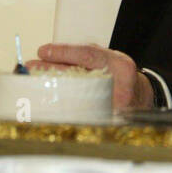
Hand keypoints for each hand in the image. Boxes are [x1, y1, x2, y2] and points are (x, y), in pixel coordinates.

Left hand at [32, 43, 154, 110]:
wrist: (141, 98)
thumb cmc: (118, 76)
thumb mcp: (106, 60)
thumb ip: (83, 57)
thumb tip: (47, 55)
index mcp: (120, 65)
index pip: (88, 54)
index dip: (63, 52)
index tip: (42, 51)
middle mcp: (120, 85)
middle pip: (80, 78)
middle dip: (51, 72)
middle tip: (30, 68)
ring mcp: (116, 107)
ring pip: (78, 98)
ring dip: (52, 91)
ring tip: (32, 85)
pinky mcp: (109, 121)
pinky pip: (82, 114)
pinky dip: (63, 108)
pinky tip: (47, 103)